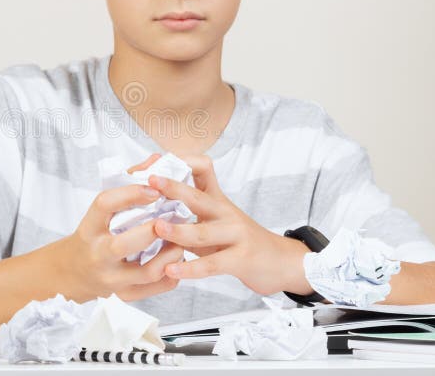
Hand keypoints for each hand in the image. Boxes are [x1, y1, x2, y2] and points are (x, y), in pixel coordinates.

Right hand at [60, 153, 183, 301]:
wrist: (72, 274)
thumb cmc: (92, 236)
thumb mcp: (100, 212)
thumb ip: (128, 184)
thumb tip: (156, 158)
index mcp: (88, 228)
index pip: (104, 205)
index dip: (131, 194)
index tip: (153, 189)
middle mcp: (97, 254)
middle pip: (124, 244)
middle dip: (154, 229)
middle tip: (173, 216)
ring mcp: (110, 279)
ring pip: (147, 270)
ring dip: (171, 253)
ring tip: (181, 239)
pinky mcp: (124, 295)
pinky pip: (156, 288)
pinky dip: (172, 273)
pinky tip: (176, 259)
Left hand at [146, 153, 312, 295]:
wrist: (283, 262)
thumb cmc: (240, 242)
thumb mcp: (216, 222)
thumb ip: (189, 216)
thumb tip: (151, 213)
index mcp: (217, 200)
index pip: (202, 171)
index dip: (181, 164)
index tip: (156, 164)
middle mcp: (226, 213)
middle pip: (198, 197)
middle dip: (173, 188)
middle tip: (151, 181)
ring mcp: (235, 235)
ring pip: (203, 232)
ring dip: (179, 230)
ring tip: (157, 228)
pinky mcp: (241, 259)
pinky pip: (212, 264)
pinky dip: (190, 268)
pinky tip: (172, 270)